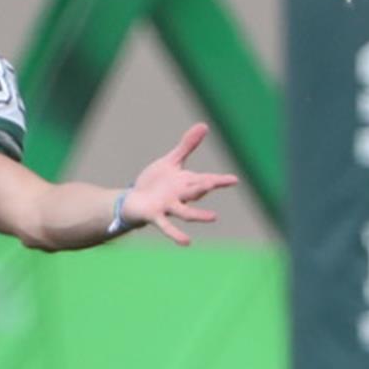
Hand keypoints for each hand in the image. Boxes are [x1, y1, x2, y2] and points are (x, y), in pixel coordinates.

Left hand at [123, 123, 242, 245]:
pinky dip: (176, 234)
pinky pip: (167, 226)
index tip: (234, 180)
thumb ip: (187, 145)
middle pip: (196, 191)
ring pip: (186, 212)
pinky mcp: (156, 216)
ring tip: (213, 217)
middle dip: (206, 187)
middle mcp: (180, 196)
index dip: (219, 180)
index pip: (205, 179)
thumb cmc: (156, 182)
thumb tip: (204, 126)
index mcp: (186, 182)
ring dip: (198, 215)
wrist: (134, 200)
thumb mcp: (172, 161)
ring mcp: (169, 207)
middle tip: (216, 183)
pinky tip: (187, 242)